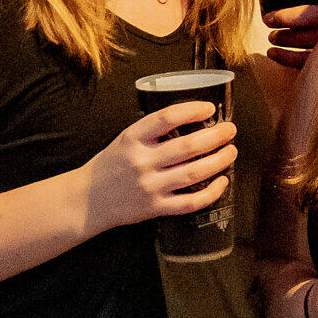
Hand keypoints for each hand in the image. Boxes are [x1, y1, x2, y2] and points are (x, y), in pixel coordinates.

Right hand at [81, 102, 235, 231]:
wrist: (86, 200)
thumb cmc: (110, 166)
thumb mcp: (125, 139)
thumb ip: (152, 131)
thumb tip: (192, 119)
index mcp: (133, 138)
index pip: (167, 118)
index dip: (192, 110)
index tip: (210, 108)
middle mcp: (141, 162)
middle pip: (188, 146)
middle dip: (216, 136)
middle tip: (230, 130)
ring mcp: (149, 187)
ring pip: (194, 173)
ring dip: (219, 161)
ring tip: (231, 151)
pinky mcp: (154, 208)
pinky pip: (190, 202)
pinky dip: (211, 193)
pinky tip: (222, 181)